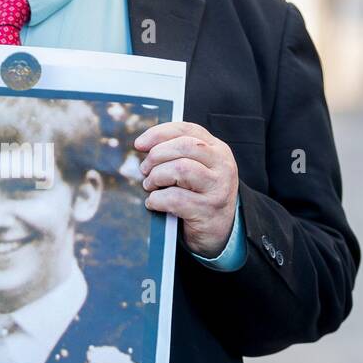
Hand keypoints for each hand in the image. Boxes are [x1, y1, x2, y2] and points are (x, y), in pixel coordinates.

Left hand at [134, 120, 238, 257]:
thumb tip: (143, 146)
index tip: (139, 144)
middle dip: (157, 156)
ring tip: (150, 185)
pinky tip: (153, 203)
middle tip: (145, 170)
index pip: (188, 130)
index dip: (159, 133)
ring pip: (181, 169)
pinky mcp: (209, 210)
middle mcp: (223, 166)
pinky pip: (175, 198)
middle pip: (184, 146)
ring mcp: (218, 188)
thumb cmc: (199, 196)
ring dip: (157, 176)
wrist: (220, 231)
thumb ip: (178, 154)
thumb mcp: (197, 170)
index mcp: (218, 150)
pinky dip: (157, 199)